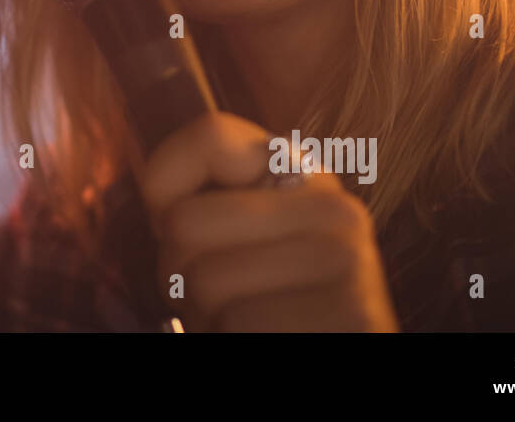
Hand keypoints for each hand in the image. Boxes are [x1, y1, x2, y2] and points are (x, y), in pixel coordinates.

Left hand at [139, 111, 398, 331]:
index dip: (163, 185)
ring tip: (244, 321)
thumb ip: (210, 208)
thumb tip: (162, 210)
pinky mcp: (352, 314)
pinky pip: (237, 322)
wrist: (344, 380)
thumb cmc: (273, 312)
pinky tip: (266, 338)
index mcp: (306, 178)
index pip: (210, 135)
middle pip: (184, 221)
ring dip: (206, 316)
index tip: (172, 228)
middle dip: (180, 274)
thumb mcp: (240, 245)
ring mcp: (349, 261)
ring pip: (204, 281)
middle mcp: (335, 208)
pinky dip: (231, 340)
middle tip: (217, 296)